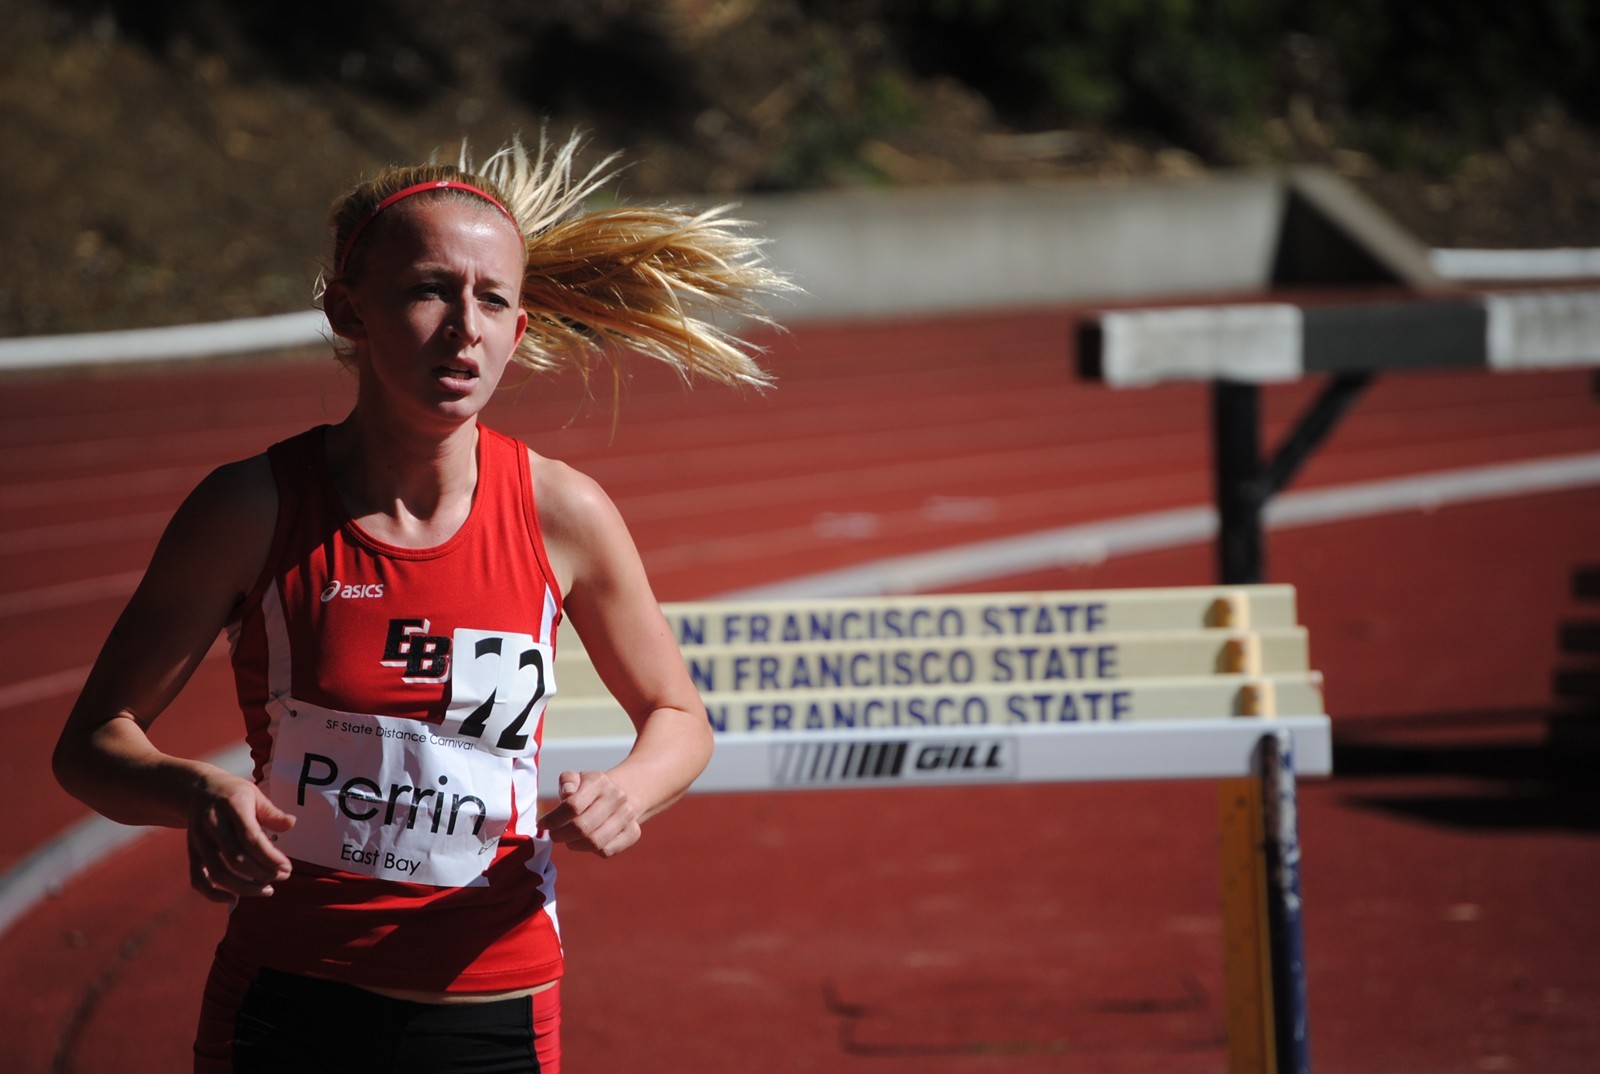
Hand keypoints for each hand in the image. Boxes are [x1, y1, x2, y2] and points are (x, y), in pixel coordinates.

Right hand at [186, 773, 295, 901]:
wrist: (198, 789)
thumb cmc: (234, 793)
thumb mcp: (255, 794)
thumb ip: (272, 812)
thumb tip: (291, 824)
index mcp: (231, 806)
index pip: (250, 837)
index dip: (269, 856)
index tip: (287, 867)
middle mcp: (212, 825)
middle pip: (235, 858)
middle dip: (262, 873)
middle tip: (283, 876)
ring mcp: (198, 841)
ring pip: (217, 872)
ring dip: (243, 887)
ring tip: (267, 890)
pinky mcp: (192, 853)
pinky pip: (198, 879)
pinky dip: (214, 894)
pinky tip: (235, 899)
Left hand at [536, 770, 641, 857]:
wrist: (624, 793)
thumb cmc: (589, 790)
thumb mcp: (577, 779)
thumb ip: (567, 781)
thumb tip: (567, 793)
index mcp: (599, 781)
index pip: (572, 806)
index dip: (553, 819)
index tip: (541, 824)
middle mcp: (617, 797)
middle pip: (582, 827)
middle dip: (561, 835)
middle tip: (554, 835)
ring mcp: (627, 815)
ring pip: (595, 842)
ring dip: (575, 845)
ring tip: (568, 840)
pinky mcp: (633, 832)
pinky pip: (607, 851)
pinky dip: (591, 851)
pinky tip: (585, 843)